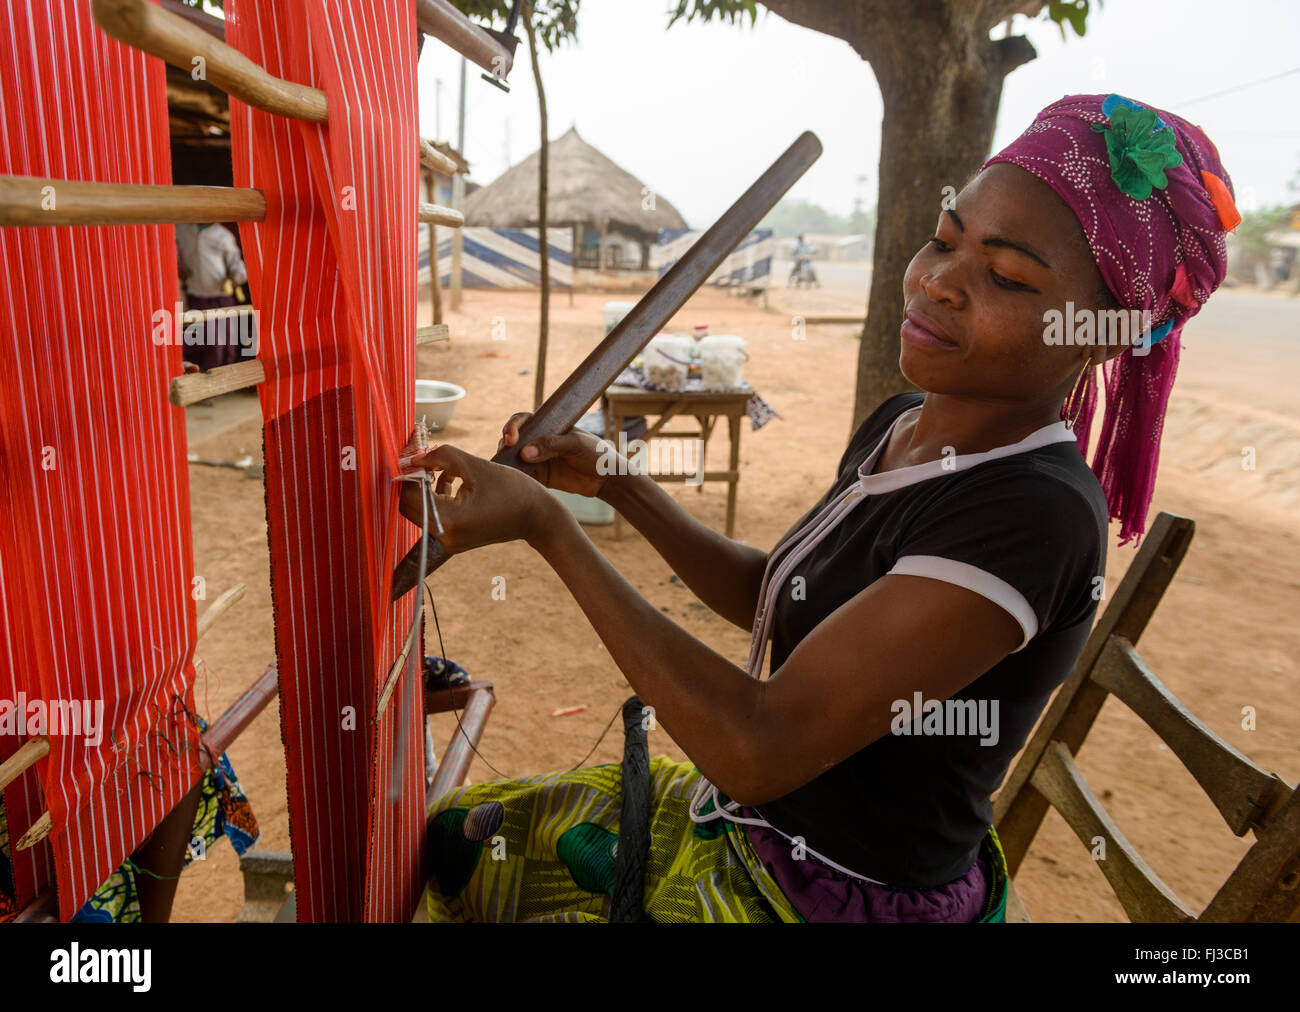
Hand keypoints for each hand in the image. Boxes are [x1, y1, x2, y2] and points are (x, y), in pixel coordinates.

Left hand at [397, 444, 553, 554]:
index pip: (409, 495)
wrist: (538, 517)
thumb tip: (414, 456)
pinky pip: (435, 515)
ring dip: (427, 486)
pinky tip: (452, 479)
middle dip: (415, 480)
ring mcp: (450, 541)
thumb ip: (441, 456)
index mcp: (449, 519)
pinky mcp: (456, 539)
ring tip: (446, 468)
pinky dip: (438, 496)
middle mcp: (445, 536)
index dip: (408, 472)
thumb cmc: (512, 490)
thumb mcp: (475, 465)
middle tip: (426, 459)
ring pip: (422, 509)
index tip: (414, 453)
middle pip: (410, 505)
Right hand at [497, 412, 624, 498]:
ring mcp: (536, 459)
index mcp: (547, 425)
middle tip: (506, 451)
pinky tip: (512, 481)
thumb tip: (524, 453)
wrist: (606, 478)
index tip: (512, 438)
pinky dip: (514, 477)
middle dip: (505, 444)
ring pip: (513, 457)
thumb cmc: (595, 453)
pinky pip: (521, 476)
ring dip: (506, 461)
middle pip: (512, 439)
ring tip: (507, 467)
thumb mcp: (576, 444)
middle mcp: (538, 440)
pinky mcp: (539, 476)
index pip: (523, 420)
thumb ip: (552, 445)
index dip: (512, 426)